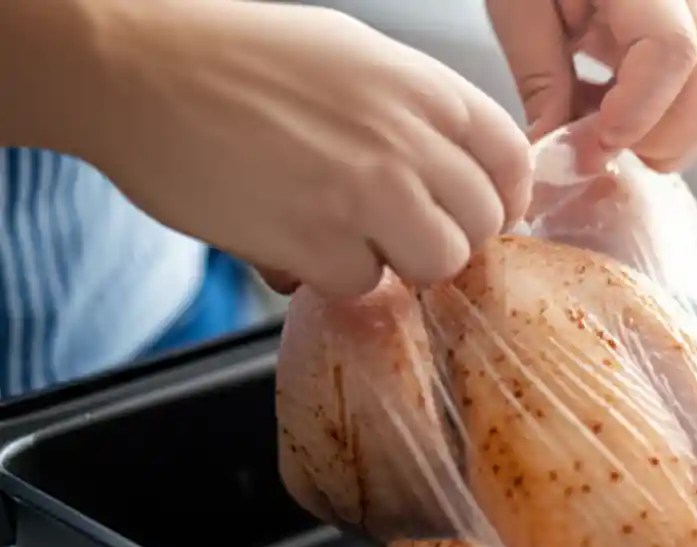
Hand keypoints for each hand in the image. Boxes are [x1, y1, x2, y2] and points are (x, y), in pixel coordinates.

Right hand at [78, 0, 531, 298]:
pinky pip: (360, 286)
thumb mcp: (350, 59)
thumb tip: (442, 181)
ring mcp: (367, 191)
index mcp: (424, 88)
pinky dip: (327, 276)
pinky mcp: (316, 240)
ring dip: (395, 264)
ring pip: (435, 265)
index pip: (511, 161)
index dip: (500, 200)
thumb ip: (410, 118)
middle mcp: (408, 138)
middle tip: (397, 235)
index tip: (475, 218)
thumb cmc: (232, 57)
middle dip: (444, 239)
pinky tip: (291, 238)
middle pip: (481, 225)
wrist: (134, 66)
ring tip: (344, 236)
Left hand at [486, 0, 696, 172]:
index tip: (594, 144)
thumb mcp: (518, 6)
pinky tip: (615, 116)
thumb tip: (562, 158)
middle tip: (601, 152)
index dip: (639, 112)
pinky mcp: (692, 32)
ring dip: (668, 137)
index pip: (672, 49)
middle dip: (661, 138)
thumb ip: (541, 79)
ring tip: (606, 136)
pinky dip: (667, 123)